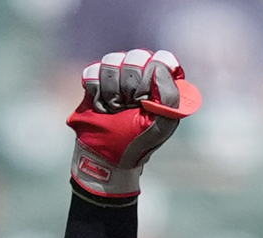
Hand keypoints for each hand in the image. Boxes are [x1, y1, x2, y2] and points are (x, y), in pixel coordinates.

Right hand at [66, 49, 202, 200]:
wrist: (106, 154)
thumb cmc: (137, 142)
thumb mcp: (162, 125)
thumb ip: (169, 97)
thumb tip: (159, 69)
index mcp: (162, 82)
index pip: (161, 59)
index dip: (151, 77)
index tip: (145, 100)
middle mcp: (141, 72)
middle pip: (135, 57)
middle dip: (130, 87)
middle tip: (129, 107)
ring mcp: (117, 73)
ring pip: (112, 61)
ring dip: (112, 92)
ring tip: (115, 109)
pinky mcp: (95, 78)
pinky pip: (93, 71)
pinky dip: (96, 93)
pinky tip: (102, 107)